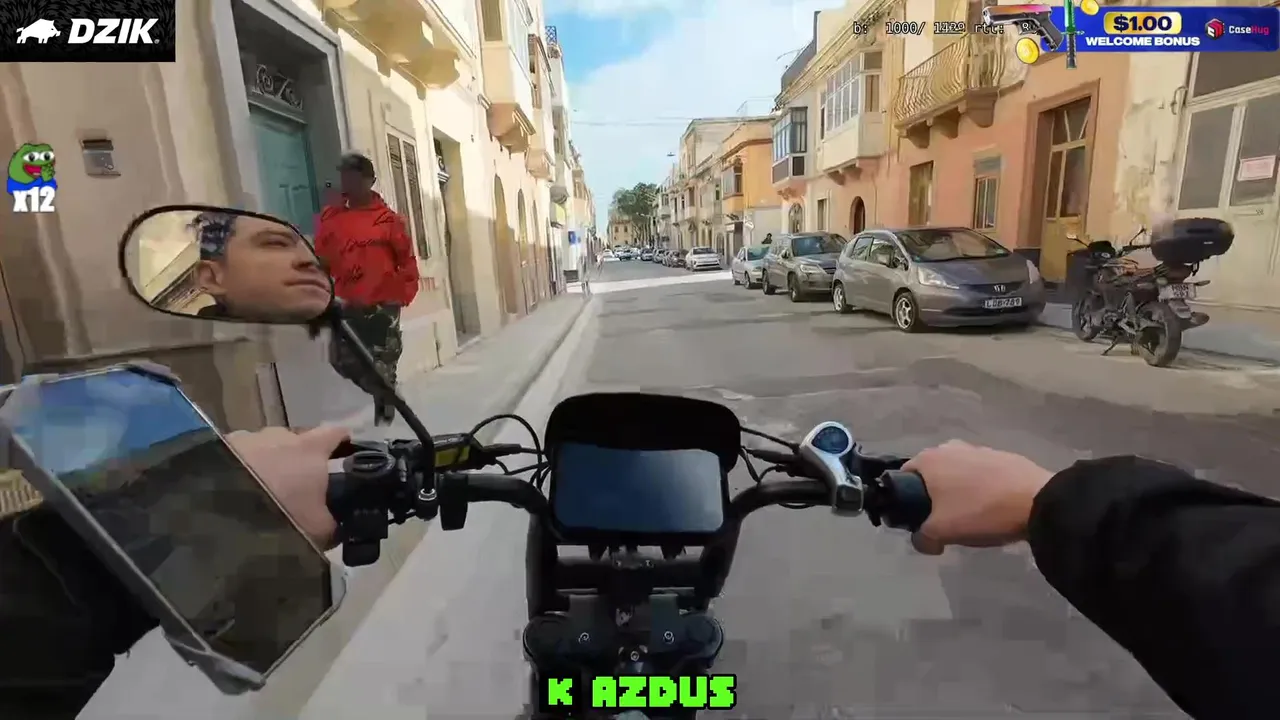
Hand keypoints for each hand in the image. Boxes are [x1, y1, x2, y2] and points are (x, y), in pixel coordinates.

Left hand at [225, 425, 349, 548]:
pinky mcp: (219, 447)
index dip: (344, 444)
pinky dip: (242, 468)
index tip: (345, 457)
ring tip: (261, 491)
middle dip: (300, 459)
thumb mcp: (319, 530)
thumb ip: (333, 522)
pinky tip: (237, 490)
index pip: (337, 433)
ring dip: (268, 463)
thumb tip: (336, 523)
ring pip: (266, 447)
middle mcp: (280, 435)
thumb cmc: (281, 515)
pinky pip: (238, 455)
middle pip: (298, 440)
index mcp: (310, 449)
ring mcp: (248, 438)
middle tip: (297, 487)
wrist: (218, 514)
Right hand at [902, 440, 1054, 554]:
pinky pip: (983, 474)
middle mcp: (950, 447)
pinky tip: (994, 508)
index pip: (904, 475)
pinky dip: (983, 488)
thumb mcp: (942, 532)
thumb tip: (923, 541)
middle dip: (935, 495)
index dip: (906, 499)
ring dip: (960, 491)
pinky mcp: (1003, 456)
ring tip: (973, 516)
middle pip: (933, 474)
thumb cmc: (980, 512)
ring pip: (959, 473)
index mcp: (929, 459)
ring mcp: (979, 449)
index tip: (919, 518)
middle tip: (945, 520)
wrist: (1037, 502)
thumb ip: (922, 538)